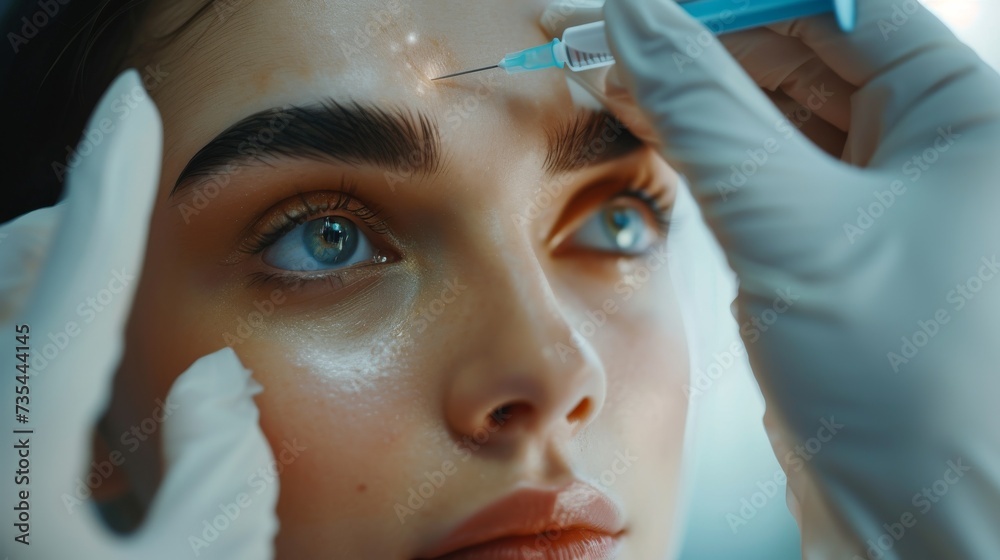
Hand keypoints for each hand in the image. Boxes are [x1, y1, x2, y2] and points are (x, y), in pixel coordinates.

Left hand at [0, 70, 278, 558]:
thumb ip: (217, 467)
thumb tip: (209, 380)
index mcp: (16, 460)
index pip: (72, 284)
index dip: (109, 183)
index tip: (130, 106)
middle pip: (10, 292)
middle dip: (65, 225)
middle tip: (116, 200)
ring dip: (47, 288)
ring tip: (97, 278)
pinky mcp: (0, 489)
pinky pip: (4, 384)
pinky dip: (35, 354)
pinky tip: (85, 388)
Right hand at [547, 0, 999, 556]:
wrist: (918, 519)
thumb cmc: (905, 385)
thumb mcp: (787, 224)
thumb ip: (704, 110)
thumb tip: (638, 17)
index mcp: (967, 114)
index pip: (841, 9)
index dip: (736, 3)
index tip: (649, 4)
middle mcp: (937, 146)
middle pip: (806, 54)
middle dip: (706, 47)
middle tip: (614, 38)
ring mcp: (887, 199)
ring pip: (781, 114)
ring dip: (701, 99)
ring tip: (620, 81)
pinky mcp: (841, 248)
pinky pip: (770, 173)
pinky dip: (711, 152)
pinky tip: (657, 134)